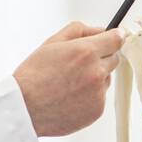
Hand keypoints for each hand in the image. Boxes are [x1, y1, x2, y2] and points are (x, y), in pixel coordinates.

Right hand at [12, 21, 124, 136]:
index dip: (114, 37)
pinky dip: (90, 96)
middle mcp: (96, 72)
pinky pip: (100, 98)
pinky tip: (70, 97)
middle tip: (80, 63)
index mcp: (86, 52)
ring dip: (96, 78)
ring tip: (70, 83)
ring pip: (106, 79)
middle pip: (114, 59)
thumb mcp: (52, 42)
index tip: (113, 38)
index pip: (116, 39)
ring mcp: (98, 93)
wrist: (24, 108)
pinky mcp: (97, 110)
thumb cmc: (33, 75)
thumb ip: (79, 30)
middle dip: (102, 57)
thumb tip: (100, 30)